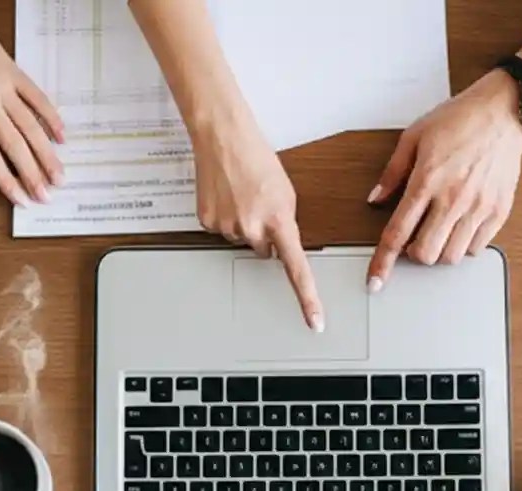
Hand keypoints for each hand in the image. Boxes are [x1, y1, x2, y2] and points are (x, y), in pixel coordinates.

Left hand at [0, 0, 63, 205]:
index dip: (7, 181)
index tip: (21, 199)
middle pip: (15, 146)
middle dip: (33, 176)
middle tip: (47, 196)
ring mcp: (4, 87)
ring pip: (31, 127)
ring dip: (47, 155)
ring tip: (59, 176)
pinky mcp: (15, 73)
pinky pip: (38, 99)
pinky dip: (52, 118)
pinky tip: (61, 137)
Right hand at [193, 116, 323, 331]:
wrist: (223, 137)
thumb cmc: (257, 158)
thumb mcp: (285, 192)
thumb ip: (285, 222)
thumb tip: (280, 243)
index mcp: (278, 220)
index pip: (297, 268)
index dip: (307, 298)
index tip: (314, 321)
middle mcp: (251, 228)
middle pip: (264, 251)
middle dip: (264, 234)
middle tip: (259, 206)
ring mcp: (226, 227)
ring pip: (241, 240)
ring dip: (244, 223)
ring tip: (242, 195)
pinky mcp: (207, 222)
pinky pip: (222, 231)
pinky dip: (225, 217)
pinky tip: (226, 197)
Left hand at [366, 70, 521, 289]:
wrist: (505, 111)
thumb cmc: (461, 119)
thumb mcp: (415, 136)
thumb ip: (392, 172)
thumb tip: (375, 198)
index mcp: (427, 181)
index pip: (397, 233)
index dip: (382, 262)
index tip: (375, 281)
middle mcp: (453, 198)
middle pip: (426, 254)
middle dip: (414, 255)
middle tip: (414, 240)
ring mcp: (478, 207)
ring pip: (452, 256)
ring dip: (439, 251)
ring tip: (439, 231)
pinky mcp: (499, 211)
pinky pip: (477, 247)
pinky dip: (464, 246)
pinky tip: (460, 227)